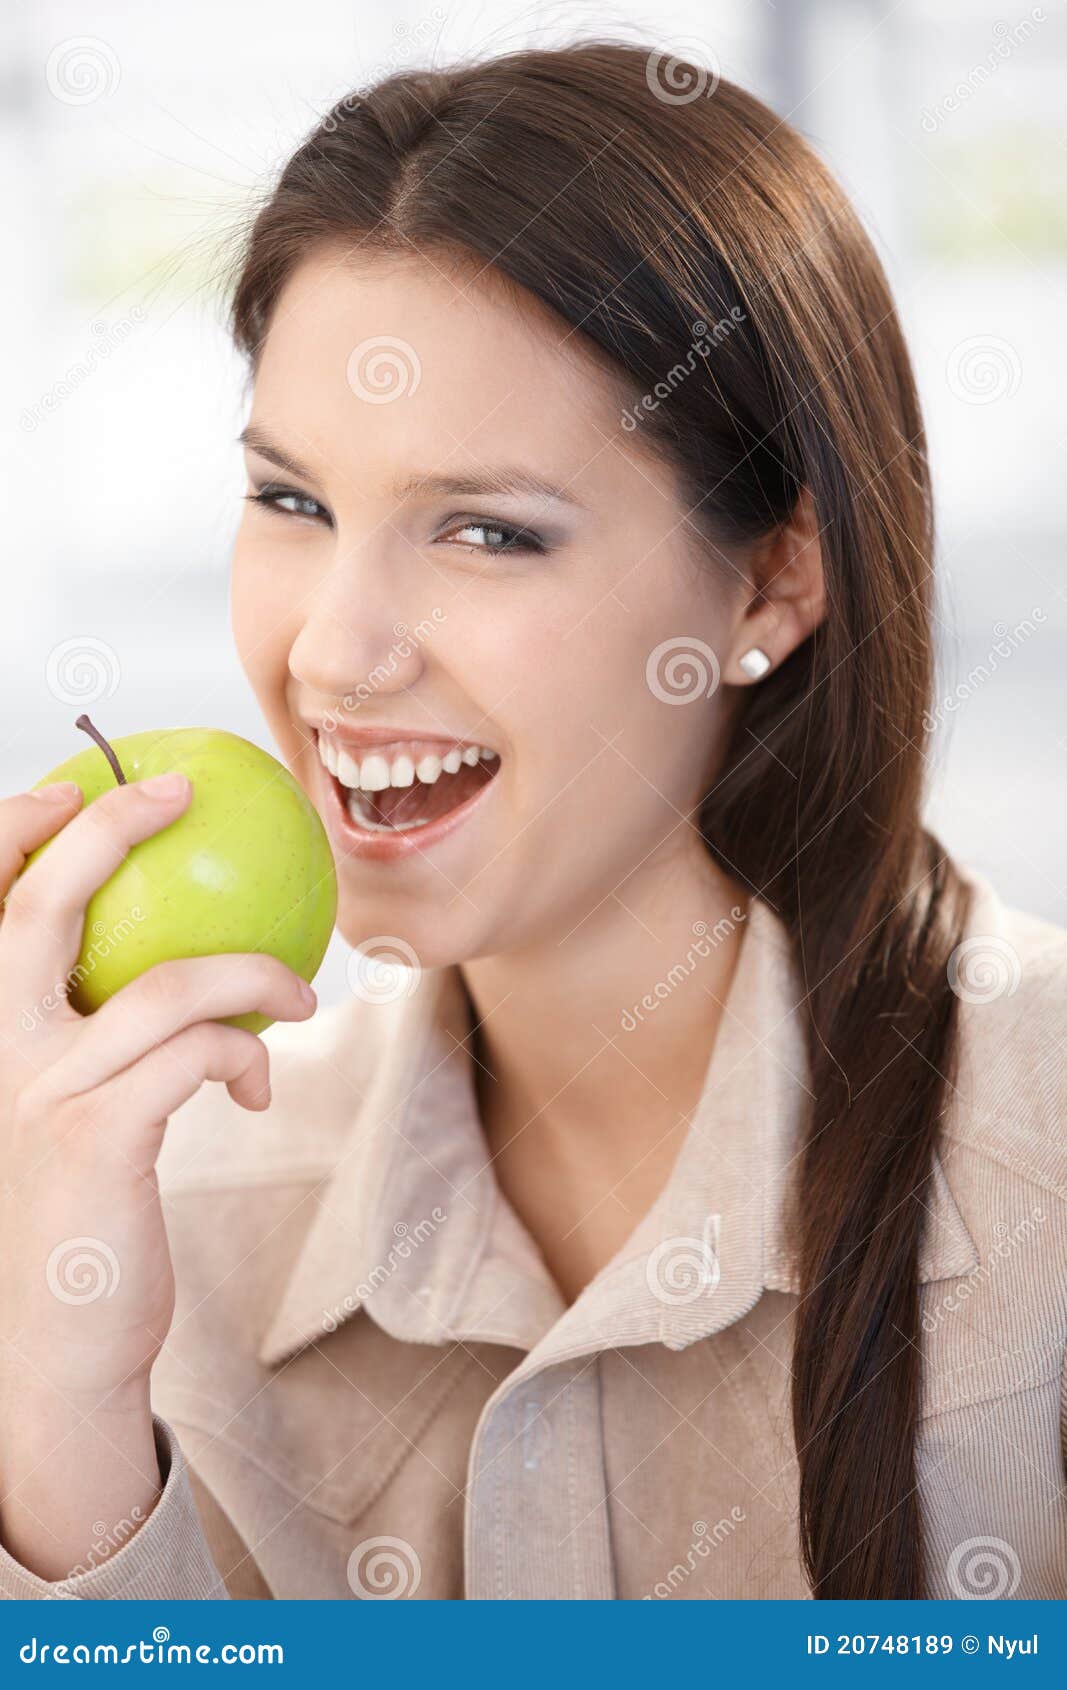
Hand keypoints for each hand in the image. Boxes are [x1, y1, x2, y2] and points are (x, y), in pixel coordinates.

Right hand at [0, 773, 315, 1578]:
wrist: (56, 1341)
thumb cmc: (76, 1211)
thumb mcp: (68, 1106)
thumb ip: (97, 1035)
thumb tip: (185, 964)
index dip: (10, 830)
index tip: (70, 788)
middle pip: (40, 906)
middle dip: (110, 828)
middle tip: (180, 791)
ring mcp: (38, 1092)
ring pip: (165, 985)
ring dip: (254, 973)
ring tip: (300, 989)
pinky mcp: (96, 1140)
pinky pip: (200, 1053)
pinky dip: (249, 1049)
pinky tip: (260, 1080)